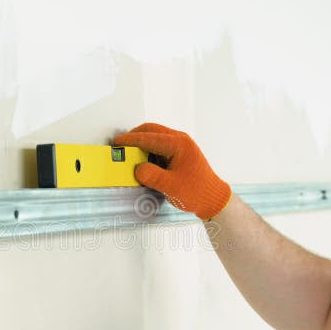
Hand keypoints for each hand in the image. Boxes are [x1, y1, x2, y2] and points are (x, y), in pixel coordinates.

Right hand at [114, 123, 231, 219]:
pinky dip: (148, 152)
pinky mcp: (178, 153)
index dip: (131, 140)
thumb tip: (137, 169)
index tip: (117, 143)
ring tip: (130, 157)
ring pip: (154, 137)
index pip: (149, 138)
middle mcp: (180, 141)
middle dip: (134, 137)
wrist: (213, 198)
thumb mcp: (171, 186)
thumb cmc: (197, 192)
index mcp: (179, 144)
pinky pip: (159, 147)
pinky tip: (143, 164)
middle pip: (151, 130)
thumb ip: (152, 176)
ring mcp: (180, 146)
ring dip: (141, 144)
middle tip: (120, 147)